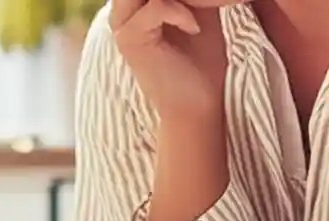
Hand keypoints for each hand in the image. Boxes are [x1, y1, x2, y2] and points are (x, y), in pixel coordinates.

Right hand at [110, 0, 229, 118]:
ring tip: (204, 6)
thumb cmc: (202, 59)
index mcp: (138, 3)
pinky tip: (195, 28)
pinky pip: (155, 7)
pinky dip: (180, 12)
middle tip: (205, 0)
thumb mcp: (201, 9)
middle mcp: (123, 10)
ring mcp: (122, 25)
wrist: (198, 103)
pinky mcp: (130, 40)